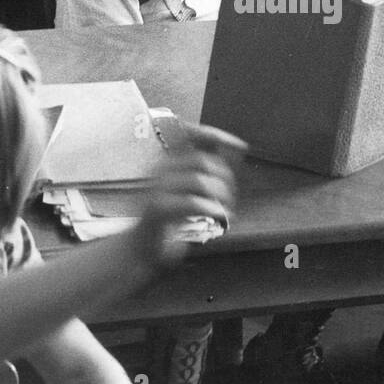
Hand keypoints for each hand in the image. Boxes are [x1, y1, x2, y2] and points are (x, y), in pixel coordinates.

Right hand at [129, 125, 243, 272]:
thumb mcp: (188, 191)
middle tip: (230, 197)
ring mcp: (157, 187)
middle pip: (201, 160)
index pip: (189, 134)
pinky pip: (191, 202)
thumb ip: (205, 171)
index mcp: (168, 160)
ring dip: (220, 196)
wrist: (142, 249)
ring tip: (225, 210)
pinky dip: (211, 209)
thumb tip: (234, 151)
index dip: (214, 135)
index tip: (240, 145)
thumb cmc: (170, 220)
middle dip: (225, 178)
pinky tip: (218, 217)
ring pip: (198, 180)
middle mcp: (160, 168)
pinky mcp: (157, 208)